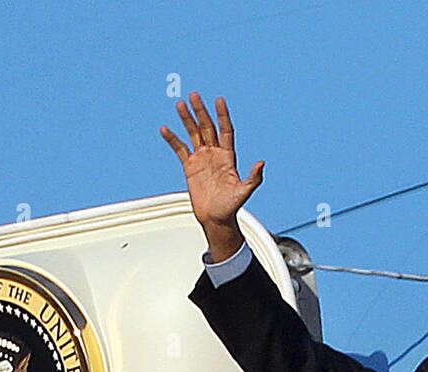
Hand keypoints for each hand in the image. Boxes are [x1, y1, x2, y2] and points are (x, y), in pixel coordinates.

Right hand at [160, 92, 263, 259]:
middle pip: (207, 127)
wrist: (216, 219)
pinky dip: (172, 139)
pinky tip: (165, 129)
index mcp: (228, 157)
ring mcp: (202, 159)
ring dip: (187, 119)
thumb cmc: (231, 207)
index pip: (225, 130)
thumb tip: (262, 163)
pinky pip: (180, 149)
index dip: (222, 116)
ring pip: (193, 134)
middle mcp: (215, 154)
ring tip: (180, 104)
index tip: (219, 100)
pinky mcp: (190, 167)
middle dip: (201, 111)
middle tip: (194, 95)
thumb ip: (253, 178)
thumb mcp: (244, 192)